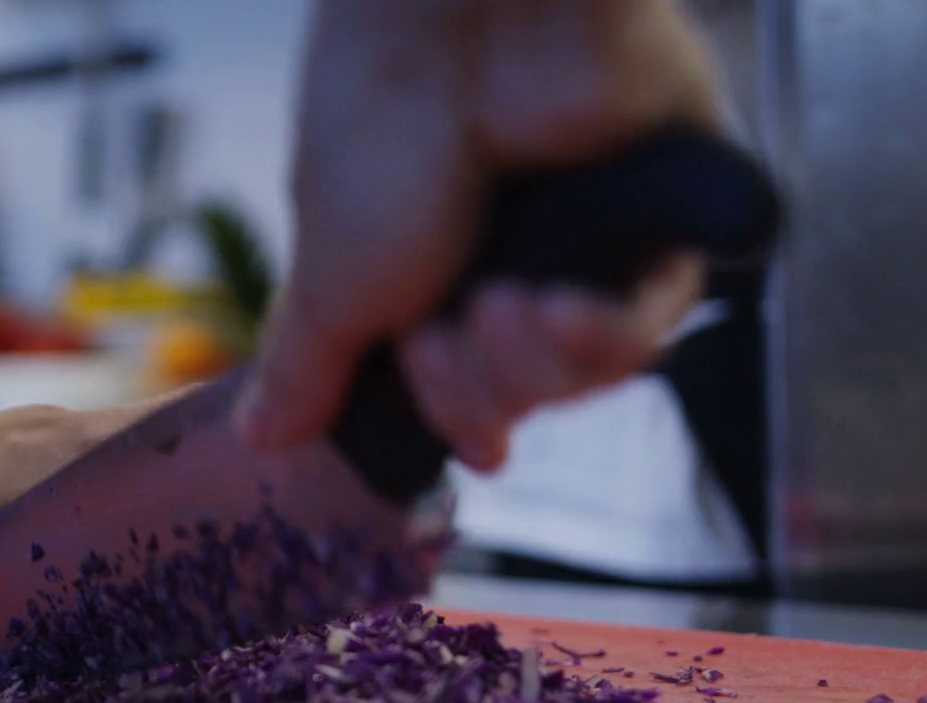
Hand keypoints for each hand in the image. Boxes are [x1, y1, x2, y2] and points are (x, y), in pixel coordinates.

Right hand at [236, 0, 722, 470]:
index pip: (462, 389)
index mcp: (433, 263)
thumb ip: (310, 365)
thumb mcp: (333, 271)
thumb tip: (259, 436)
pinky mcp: (667, 205)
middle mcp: (514, 249)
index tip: (438, 405)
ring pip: (588, 366)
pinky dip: (604, 333)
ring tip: (501, 301)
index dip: (454, 413)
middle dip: (482, 386)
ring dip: (538, 361)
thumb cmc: (383, 120)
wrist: (459, 12)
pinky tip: (564, 305)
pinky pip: (652, 317)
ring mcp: (593, 229)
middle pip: (525, 390)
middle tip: (444, 331)